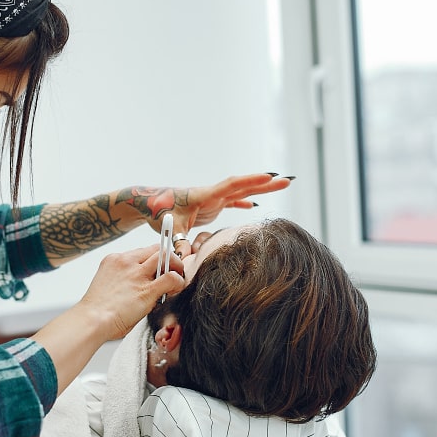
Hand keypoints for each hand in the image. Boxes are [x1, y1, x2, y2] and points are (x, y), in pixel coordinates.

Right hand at [78, 244, 184, 341]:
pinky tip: (175, 290)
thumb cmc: (96, 311)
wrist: (91, 321)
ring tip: (176, 279)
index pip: (141, 252)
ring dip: (175, 266)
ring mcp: (136, 274)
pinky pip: (171, 277)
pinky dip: (178, 282)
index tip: (156, 270)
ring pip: (165, 256)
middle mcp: (126, 262)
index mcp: (114, 261)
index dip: (152, 260)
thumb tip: (137, 288)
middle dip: (167, 258)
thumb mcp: (107, 285)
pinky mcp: (146, 289)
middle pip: (155, 248)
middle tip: (172, 271)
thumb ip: (123, 280)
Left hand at [135, 173, 292, 256]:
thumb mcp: (171, 229)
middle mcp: (211, 194)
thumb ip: (180, 243)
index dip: (250, 182)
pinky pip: (231, 201)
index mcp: (204, 195)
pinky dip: (243, 201)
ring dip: (259, 188)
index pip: (231, 185)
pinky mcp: (209, 205)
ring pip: (240, 191)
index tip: (269, 176)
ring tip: (281, 184)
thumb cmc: (158, 213)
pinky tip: (254, 203)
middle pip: (242, 185)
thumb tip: (186, 260)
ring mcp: (211, 199)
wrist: (148, 204)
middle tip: (287, 180)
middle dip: (265, 183)